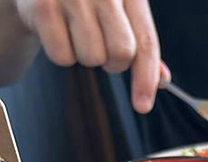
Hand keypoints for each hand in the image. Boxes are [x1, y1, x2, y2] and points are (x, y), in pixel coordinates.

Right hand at [15, 0, 161, 112]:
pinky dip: (60, 52)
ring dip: (85, 55)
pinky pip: (62, 56)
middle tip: (101, 47)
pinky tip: (57, 29)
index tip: (143, 106)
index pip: (146, 42)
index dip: (146, 78)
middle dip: (113, 63)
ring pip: (92, 57)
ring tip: (75, 31)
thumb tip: (163, 79)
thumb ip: (141, 42)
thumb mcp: (120, 12)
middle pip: (121, 54)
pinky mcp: (43, 5)